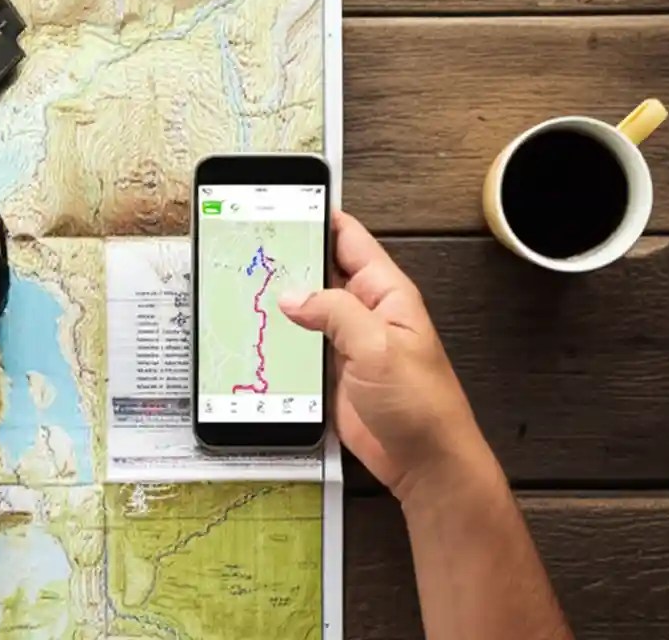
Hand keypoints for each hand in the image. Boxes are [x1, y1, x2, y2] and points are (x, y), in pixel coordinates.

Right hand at [278, 211, 495, 501]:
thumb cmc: (421, 405)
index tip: (283, 205)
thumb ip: (335, 312)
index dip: (318, 218)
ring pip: (305, 308)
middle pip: (319, 271)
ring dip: (280, 302)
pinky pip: (300, 345)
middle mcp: (365, 311)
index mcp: (385, 292)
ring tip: (243, 286)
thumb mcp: (378, 346)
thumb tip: (292, 296)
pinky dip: (279, 339)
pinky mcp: (332, 371)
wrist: (424, 462)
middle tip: (249, 248)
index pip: (348, 239)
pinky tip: (256, 333)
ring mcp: (347, 342)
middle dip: (289, 259)